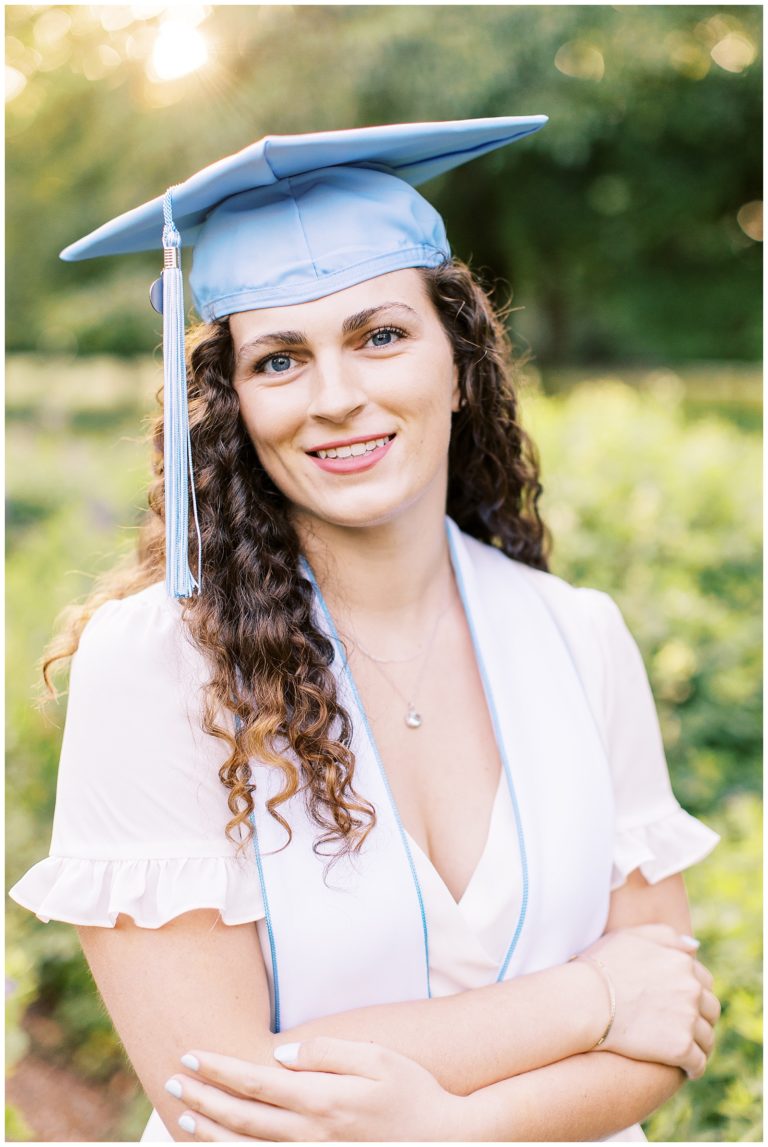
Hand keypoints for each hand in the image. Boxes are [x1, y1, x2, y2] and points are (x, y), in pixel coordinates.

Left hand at [164, 1035, 470, 1140]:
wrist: (446, 1143)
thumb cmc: (415, 1093)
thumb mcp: (378, 1059)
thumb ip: (328, 1053)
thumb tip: (283, 1057)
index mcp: (322, 1100)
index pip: (256, 1084)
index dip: (219, 1071)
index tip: (192, 1056)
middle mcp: (311, 1136)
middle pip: (242, 1118)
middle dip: (203, 1097)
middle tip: (172, 1080)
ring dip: (211, 1132)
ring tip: (184, 1114)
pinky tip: (221, 1146)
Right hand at [577, 924, 720, 1078]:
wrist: (585, 1000)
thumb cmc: (601, 966)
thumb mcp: (631, 936)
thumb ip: (665, 936)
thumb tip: (694, 947)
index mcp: (682, 963)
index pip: (704, 980)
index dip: (696, 992)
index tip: (685, 1002)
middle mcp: (691, 990)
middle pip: (711, 1009)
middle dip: (702, 1018)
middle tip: (686, 1027)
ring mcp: (688, 1020)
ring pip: (707, 1037)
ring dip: (700, 1044)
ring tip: (687, 1051)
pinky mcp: (681, 1048)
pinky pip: (698, 1062)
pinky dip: (695, 1067)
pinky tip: (685, 1069)